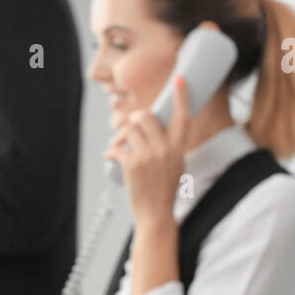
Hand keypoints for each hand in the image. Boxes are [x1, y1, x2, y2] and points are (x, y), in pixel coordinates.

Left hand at [105, 74, 189, 229]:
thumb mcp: (176, 165)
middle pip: (146, 116)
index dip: (181, 97)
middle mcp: (165, 148)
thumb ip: (170, 146)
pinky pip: (117, 147)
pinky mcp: (132, 163)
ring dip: (120, 135)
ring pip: (129, 128)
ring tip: (119, 145)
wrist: (156, 214)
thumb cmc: (165, 190)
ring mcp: (148, 155)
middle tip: (130, 130)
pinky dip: (111, 152)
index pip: (183, 116)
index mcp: (179, 147)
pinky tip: (111, 157)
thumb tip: (155, 130)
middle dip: (134, 119)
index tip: (178, 80)